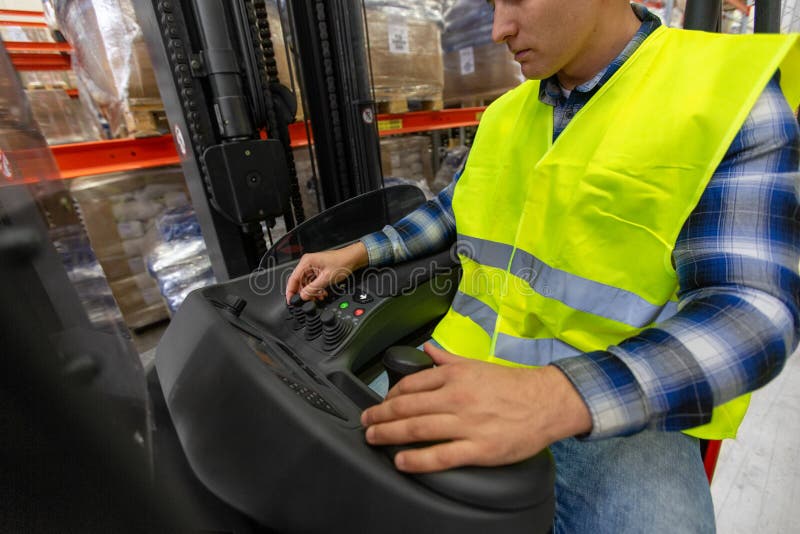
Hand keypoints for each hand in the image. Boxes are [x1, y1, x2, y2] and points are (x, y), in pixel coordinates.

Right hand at [285, 242, 368, 302]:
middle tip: (308, 301)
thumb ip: (313, 288)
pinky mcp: (317, 270)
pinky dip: (316, 289)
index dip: (290, 291)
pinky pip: (312, 282)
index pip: (293, 278)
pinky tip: (321, 294)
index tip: (291, 301)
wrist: (353, 258)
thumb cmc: (342, 262)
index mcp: (307, 262)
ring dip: (311, 292)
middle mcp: (308, 263)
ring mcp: (313, 267)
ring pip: (306, 283)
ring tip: (318, 298)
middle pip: (299, 282)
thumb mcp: (326, 278)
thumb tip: (303, 296)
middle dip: (304, 293)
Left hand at [361, 342, 592, 472]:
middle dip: (379, 416)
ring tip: (374, 438)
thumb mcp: (477, 364)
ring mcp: (467, 424)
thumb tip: (427, 349)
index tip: (381, 404)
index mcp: (455, 376)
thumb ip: (447, 359)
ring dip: (388, 435)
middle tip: (366, 422)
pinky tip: (401, 461)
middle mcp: (457, 397)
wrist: (546, 402)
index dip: (389, 396)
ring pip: (416, 429)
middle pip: (406, 407)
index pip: (410, 384)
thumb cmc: (512, 385)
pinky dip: (416, 460)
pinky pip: (440, 456)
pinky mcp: (478, 449)